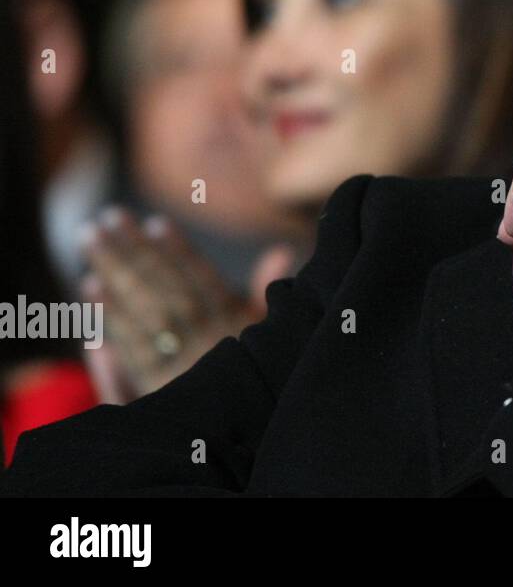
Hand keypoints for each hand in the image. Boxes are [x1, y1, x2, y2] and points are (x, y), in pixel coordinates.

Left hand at [79, 208, 295, 402]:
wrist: (249, 434)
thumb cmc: (259, 377)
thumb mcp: (274, 333)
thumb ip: (269, 292)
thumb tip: (281, 252)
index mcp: (237, 324)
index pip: (203, 279)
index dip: (178, 250)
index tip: (155, 223)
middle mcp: (209, 339)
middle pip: (167, 288)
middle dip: (135, 251)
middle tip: (107, 218)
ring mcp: (182, 363)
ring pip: (144, 310)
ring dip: (115, 272)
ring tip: (92, 240)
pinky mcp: (158, 387)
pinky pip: (130, 345)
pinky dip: (108, 316)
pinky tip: (89, 288)